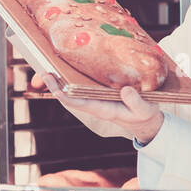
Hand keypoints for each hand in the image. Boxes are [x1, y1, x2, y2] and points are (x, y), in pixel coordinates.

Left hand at [42, 73, 163, 143]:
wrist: (145, 121)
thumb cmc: (145, 115)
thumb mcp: (144, 110)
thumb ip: (135, 102)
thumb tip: (125, 90)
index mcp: (104, 110)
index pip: (81, 104)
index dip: (67, 98)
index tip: (57, 89)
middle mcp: (96, 105)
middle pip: (71, 97)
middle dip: (56, 87)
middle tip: (44, 73)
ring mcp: (96, 100)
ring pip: (73, 92)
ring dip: (60, 82)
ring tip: (48, 69)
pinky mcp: (100, 95)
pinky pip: (81, 88)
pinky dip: (71, 79)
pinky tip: (66, 69)